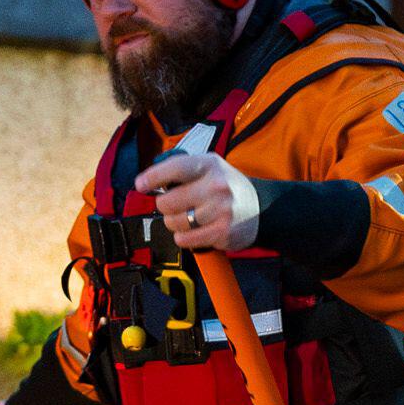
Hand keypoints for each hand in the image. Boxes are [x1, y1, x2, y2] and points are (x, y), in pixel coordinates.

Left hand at [134, 149, 261, 254]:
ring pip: (174, 223)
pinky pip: (185, 240)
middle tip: (176, 206)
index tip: (141, 185)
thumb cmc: (227, 186)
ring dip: (175, 223)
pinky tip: (194, 231)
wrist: (262, 207)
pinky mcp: (222, 233)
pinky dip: (184, 238)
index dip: (153, 177)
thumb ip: (183, 169)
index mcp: (209, 165)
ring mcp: (220, 210)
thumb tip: (149, 180)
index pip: (175, 168)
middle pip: (167, 202)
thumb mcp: (211, 166)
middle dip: (166, 206)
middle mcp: (216, 186)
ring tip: (189, 219)